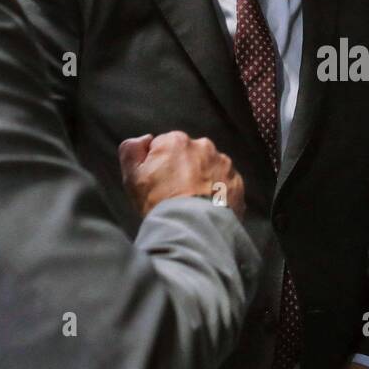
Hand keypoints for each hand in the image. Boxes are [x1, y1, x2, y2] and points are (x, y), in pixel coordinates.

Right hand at [119, 131, 244, 217]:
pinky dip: (218, 193)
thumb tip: (145, 140)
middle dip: (183, 170)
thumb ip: (131, 150)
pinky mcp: (237, 182)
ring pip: (209, 168)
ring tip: (192, 204)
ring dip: (202, 180)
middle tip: (175, 195)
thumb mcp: (132, 176)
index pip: (163, 147)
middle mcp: (203, 146)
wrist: (192, 228)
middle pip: (188, 156)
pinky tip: (207, 208)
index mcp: (176, 140)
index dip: (158, 166)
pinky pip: (224, 184)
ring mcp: (223, 164)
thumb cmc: (158, 202)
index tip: (158, 184)